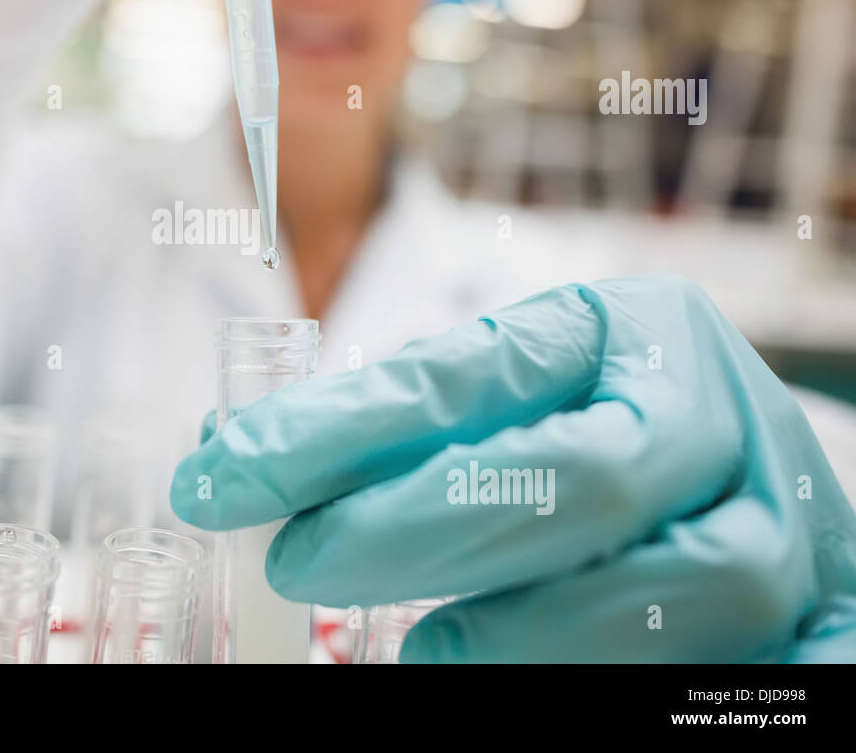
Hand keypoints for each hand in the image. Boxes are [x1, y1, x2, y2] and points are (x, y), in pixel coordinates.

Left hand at [171, 276, 855, 661]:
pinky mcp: (826, 609)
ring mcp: (783, 515)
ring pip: (693, 579)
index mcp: (626, 328)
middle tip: (299, 565)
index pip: (467, 373)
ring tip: (426, 655)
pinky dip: (652, 681)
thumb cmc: (593, 426)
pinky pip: (764, 661)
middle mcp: (714, 410)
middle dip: (420, 527)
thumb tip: (229, 459)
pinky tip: (532, 691)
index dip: (335, 432)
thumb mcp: (504, 401)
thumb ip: (395, 431)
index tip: (222, 479)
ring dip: (535, 630)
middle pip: (584, 472)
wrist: (746, 465)